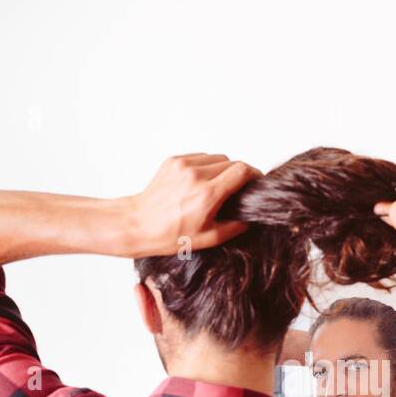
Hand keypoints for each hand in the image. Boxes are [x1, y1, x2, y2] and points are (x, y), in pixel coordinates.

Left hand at [126, 153, 259, 256]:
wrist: (138, 224)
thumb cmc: (170, 235)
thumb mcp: (209, 238)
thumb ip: (236, 226)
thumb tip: (251, 218)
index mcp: (207, 194)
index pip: (241, 170)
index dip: (254, 174)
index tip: (256, 181)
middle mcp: (196, 175)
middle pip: (232, 162)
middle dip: (239, 174)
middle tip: (237, 189)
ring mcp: (183, 165)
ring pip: (217, 158)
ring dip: (223, 169)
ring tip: (217, 186)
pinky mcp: (174, 161)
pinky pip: (200, 157)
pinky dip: (206, 166)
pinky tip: (201, 182)